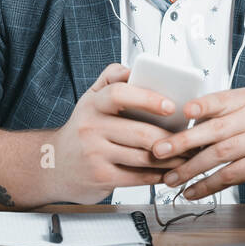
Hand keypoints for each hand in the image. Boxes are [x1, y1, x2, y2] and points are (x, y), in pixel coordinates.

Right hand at [48, 63, 188, 203]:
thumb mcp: (90, 99)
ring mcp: (95, 153)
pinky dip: (158, 175)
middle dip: (171, 138)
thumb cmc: (81, 129)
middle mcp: (91, 127)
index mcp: (93, 103)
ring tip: (186, 156)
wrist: (53, 164)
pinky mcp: (101, 177)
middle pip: (140, 132)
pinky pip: (138, 176)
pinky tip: (167, 172)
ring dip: (170, 159)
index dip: (148, 99)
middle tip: (191, 139)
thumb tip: (136, 68)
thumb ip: (111, 79)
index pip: (120, 94)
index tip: (170, 106)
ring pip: (144, 157)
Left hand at [150, 88, 244, 199]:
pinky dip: (208, 185)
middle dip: (183, 141)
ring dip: (191, 168)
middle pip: (215, 129)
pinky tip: (193, 191)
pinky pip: (231, 175)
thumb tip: (183, 124)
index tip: (181, 112)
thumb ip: (223, 114)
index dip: (201, 106)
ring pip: (220, 154)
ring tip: (171, 178)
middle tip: (159, 150)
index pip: (220, 100)